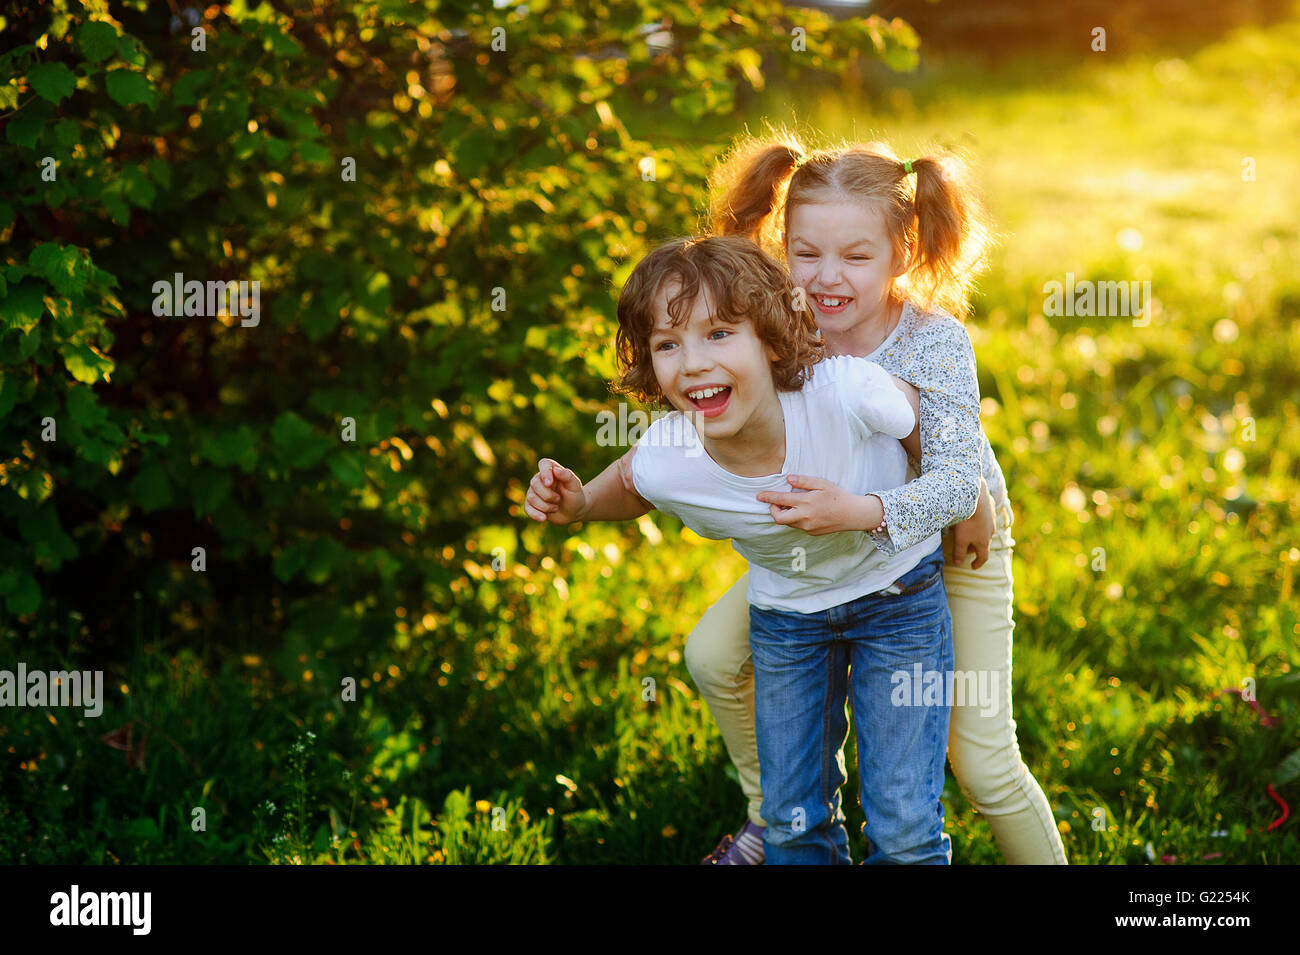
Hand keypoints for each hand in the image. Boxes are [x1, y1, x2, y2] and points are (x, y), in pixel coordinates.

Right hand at [524, 458, 586, 524]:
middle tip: (559, 499)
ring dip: (546, 506)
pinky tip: (544, 518)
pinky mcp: (531, 505)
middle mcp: (540, 479)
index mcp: (552, 470)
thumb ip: (567, 476)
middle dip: (548, 495)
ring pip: (531, 498)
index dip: (545, 473)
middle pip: (535, 483)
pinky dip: (535, 514)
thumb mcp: (575, 486)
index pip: (544, 464)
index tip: (549, 483)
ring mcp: (534, 492)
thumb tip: (556, 470)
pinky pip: (527, 508)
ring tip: (556, 508)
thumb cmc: (575, 496)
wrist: (574, 512)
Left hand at [755, 475, 878, 534]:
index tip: (759, 496)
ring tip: (791, 505)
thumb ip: (804, 481)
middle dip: (773, 510)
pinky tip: (803, 511)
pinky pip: (797, 526)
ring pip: (788, 523)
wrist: (853, 514)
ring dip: (785, 514)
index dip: (768, 497)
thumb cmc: (838, 496)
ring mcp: (808, 527)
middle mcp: (805, 517)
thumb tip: (788, 479)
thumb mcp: (822, 483)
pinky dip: (795, 519)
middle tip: (775, 503)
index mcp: (806, 503)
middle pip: (778, 518)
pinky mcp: (812, 533)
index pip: (780, 500)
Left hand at [947, 477, 993, 567]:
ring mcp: (991, 520)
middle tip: (966, 549)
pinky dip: (978, 522)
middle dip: (974, 548)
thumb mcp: (960, 539)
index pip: (983, 557)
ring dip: (977, 534)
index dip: (978, 563)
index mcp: (984, 542)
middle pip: (983, 544)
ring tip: (968, 533)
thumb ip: (959, 552)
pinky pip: (984, 519)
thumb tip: (958, 564)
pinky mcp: (990, 509)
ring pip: (984, 531)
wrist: (977, 498)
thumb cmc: (967, 521)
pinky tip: (972, 517)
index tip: (972, 566)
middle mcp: (990, 532)